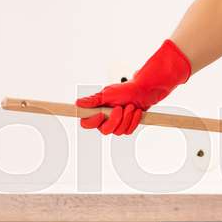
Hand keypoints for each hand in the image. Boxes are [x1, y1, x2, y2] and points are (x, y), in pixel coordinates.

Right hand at [76, 38, 191, 136]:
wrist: (144, 91)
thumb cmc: (125, 90)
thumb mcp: (107, 93)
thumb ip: (93, 101)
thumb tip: (78, 103)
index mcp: (97, 111)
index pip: (86, 123)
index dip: (92, 122)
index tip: (100, 114)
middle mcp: (104, 120)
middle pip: (104, 131)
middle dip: (115, 120)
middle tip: (120, 108)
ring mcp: (116, 124)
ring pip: (118, 132)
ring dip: (127, 118)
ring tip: (130, 106)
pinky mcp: (126, 127)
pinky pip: (128, 131)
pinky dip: (133, 120)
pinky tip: (136, 111)